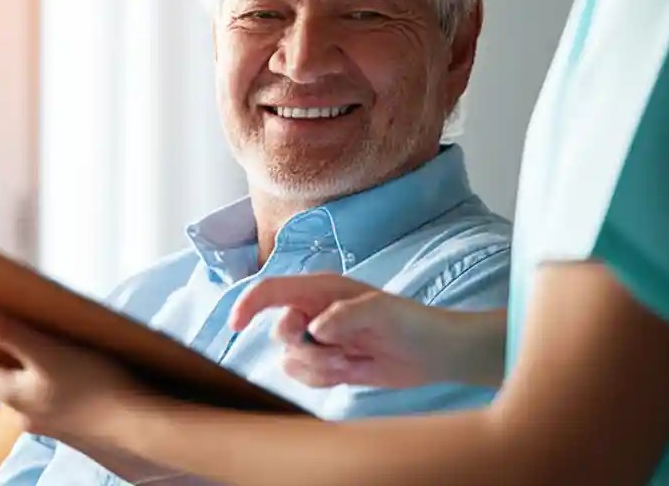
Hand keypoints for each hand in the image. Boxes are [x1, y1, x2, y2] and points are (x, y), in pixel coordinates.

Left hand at [0, 294, 156, 444]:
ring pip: (16, 383)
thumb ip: (1, 327)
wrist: (142, 427)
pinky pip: (42, 389)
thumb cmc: (95, 386)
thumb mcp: (45, 350)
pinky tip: (51, 362)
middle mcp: (22, 409)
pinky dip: (35, 372)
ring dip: (4, 362)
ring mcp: (47, 417)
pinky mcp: (71, 417)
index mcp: (10, 393)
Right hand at [230, 274, 494, 388]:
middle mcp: (313, 311)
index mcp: (320, 289)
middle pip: (278, 331)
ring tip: (351, 363)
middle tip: (338, 353)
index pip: (271, 290)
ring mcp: (318, 339)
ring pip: (289, 359)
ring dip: (318, 368)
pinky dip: (323, 380)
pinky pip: (304, 377)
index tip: (235, 325)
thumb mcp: (380, 311)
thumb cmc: (410, 321)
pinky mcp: (326, 363)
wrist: (433, 353)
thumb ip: (344, 316)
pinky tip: (351, 372)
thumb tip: (313, 328)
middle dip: (304, 349)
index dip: (248, 304)